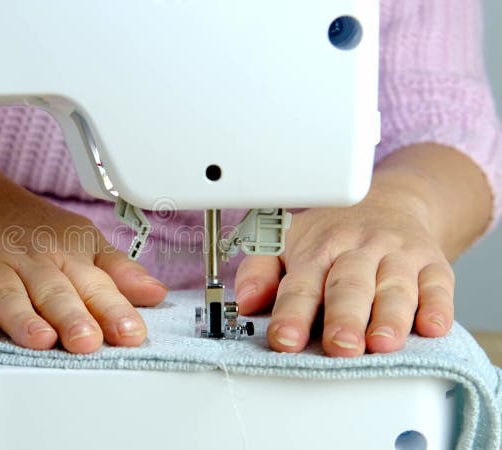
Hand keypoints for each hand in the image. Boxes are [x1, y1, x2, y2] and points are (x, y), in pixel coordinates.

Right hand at [0, 174, 166, 353]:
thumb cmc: (32, 227)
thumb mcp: (81, 239)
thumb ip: (117, 271)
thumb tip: (156, 294)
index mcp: (66, 252)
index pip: (95, 283)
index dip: (114, 309)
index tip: (131, 332)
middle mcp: (28, 258)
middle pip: (52, 289)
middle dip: (71, 316)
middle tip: (88, 341)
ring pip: (6, 293)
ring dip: (23, 317)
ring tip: (41, 340)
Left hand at [234, 194, 452, 355]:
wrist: (387, 201)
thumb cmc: (329, 234)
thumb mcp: (285, 241)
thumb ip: (259, 271)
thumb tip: (244, 301)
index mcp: (316, 251)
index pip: (301, 286)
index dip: (291, 314)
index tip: (284, 339)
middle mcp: (358, 252)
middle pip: (350, 287)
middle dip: (345, 318)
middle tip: (340, 346)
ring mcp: (397, 257)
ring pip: (395, 288)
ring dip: (390, 317)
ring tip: (382, 343)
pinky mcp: (433, 264)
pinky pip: (439, 285)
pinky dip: (438, 307)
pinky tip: (432, 326)